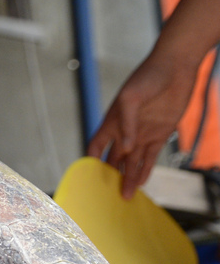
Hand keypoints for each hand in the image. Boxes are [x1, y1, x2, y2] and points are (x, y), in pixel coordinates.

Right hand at [87, 51, 199, 198]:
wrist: (176, 67)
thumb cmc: (148, 76)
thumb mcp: (131, 97)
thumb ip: (127, 123)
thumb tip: (127, 147)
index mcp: (112, 122)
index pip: (96, 147)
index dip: (91, 161)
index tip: (88, 177)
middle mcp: (126, 131)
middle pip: (114, 159)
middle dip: (110, 177)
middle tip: (108, 195)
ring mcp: (143, 134)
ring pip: (132, 162)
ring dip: (129, 178)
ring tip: (125, 196)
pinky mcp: (161, 134)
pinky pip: (151, 157)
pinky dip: (145, 170)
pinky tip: (141, 183)